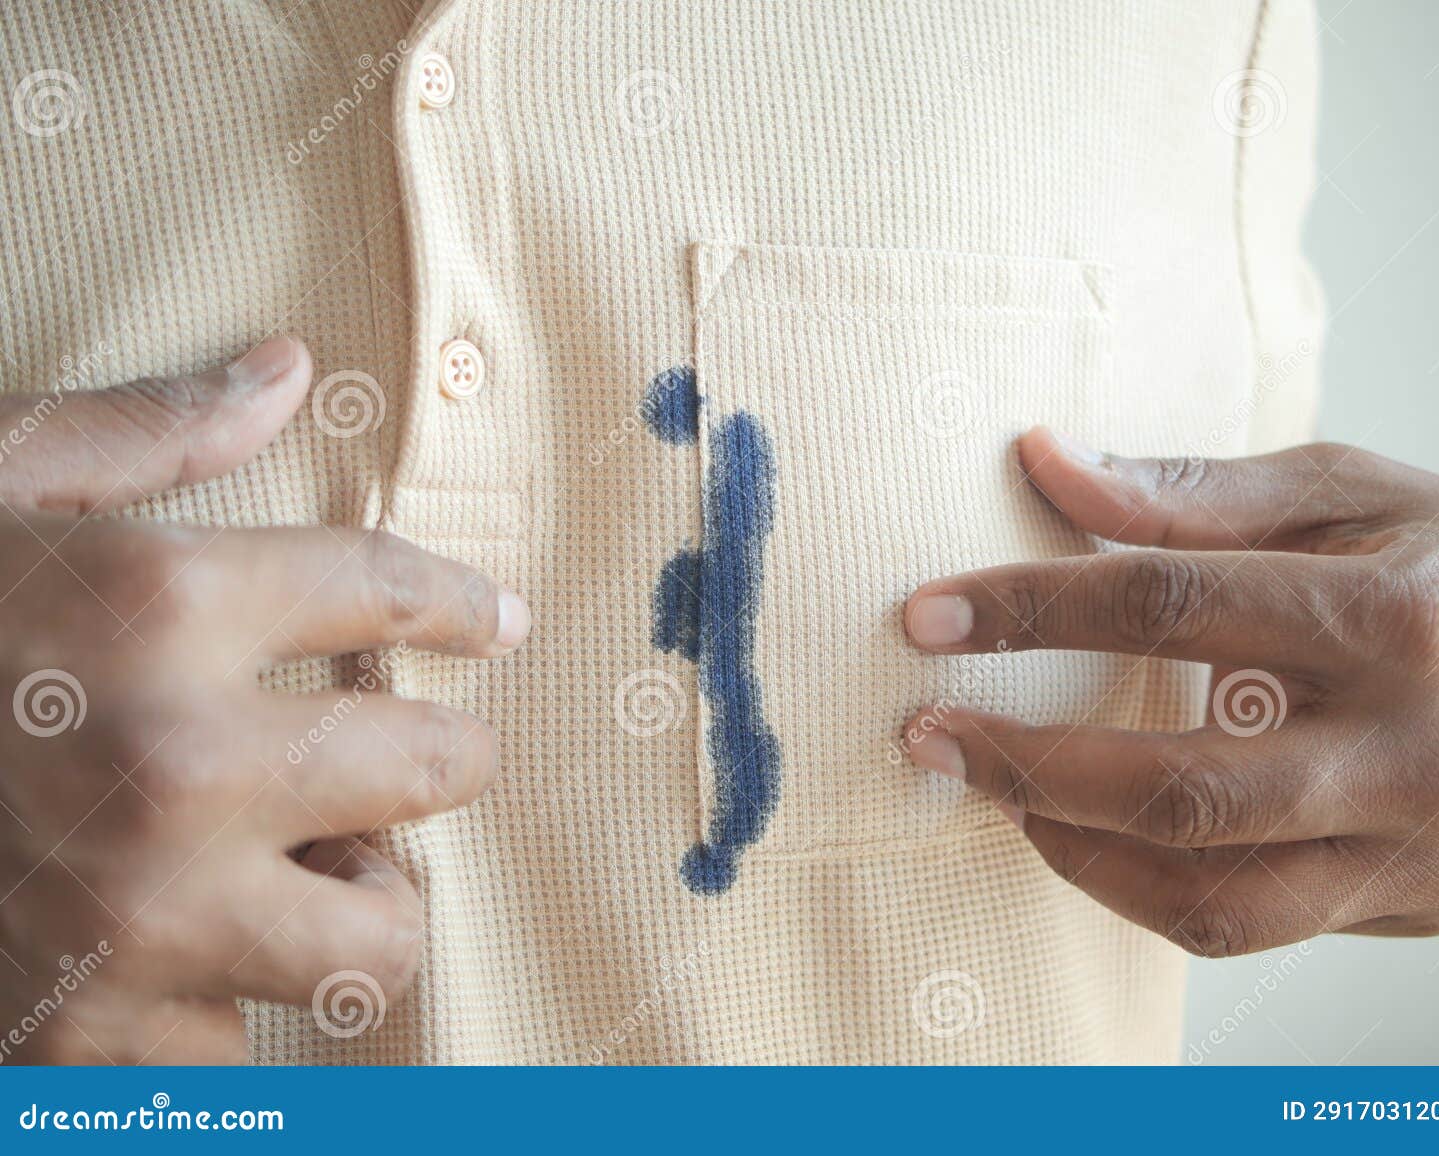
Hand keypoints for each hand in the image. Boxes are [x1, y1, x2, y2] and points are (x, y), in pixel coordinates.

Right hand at [0, 338, 530, 1062]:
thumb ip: (145, 434)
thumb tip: (287, 367)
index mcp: (154, 607)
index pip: (394, 591)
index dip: (464, 608)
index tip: (496, 628)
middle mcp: (174, 769)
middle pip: (438, 771)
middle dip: (442, 758)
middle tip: (401, 753)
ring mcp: (137, 923)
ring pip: (375, 940)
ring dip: (363, 900)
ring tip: (306, 866)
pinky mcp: (85, 1047)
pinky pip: (245, 1039)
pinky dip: (229, 995)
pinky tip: (172, 947)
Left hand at [902, 427, 1438, 957]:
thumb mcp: (1349, 490)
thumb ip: (1190, 493)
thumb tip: (1044, 464)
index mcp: (1402, 616)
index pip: (1172, 607)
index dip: (1029, 609)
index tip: (930, 615)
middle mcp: (1420, 750)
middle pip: (1179, 789)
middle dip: (1025, 767)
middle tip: (930, 738)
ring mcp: (1428, 851)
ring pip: (1211, 897)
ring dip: (1076, 853)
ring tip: (1006, 796)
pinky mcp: (1423, 908)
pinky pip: (1255, 927)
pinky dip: (1152, 889)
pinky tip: (1101, 836)